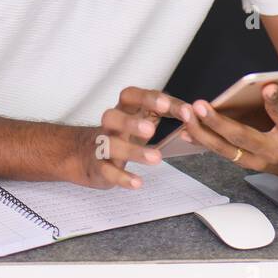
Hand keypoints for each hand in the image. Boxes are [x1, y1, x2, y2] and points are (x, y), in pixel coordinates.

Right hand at [68, 87, 187, 188]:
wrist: (84, 153)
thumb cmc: (123, 133)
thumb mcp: (143, 117)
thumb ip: (166, 110)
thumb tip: (192, 109)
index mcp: (124, 109)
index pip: (131, 96)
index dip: (148, 99)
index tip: (168, 106)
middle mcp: (110, 125)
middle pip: (112, 116)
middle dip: (131, 122)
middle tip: (151, 130)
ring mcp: (102, 146)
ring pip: (110, 145)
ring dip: (133, 151)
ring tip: (156, 158)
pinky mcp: (99, 167)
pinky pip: (107, 171)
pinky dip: (122, 177)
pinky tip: (138, 182)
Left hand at [174, 55, 277, 177]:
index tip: (268, 87)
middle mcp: (275, 151)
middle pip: (245, 137)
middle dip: (221, 122)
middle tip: (202, 105)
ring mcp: (257, 159)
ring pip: (226, 148)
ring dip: (204, 131)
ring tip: (189, 111)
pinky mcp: (244, 161)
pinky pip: (220, 152)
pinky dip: (202, 140)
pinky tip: (187, 128)